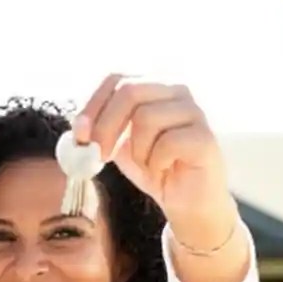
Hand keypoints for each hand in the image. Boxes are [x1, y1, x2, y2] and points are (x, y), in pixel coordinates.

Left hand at [74, 74, 236, 247]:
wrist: (188, 203)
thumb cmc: (154, 169)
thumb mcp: (118, 146)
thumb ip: (98, 132)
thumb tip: (78, 129)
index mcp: (154, 85)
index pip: (117, 78)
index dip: (93, 104)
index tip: (79, 133)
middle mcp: (177, 90)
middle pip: (130, 90)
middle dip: (105, 125)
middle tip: (98, 156)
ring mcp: (194, 111)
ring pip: (146, 117)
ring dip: (136, 150)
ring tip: (147, 165)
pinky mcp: (205, 137)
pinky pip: (167, 143)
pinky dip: (156, 164)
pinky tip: (165, 171)